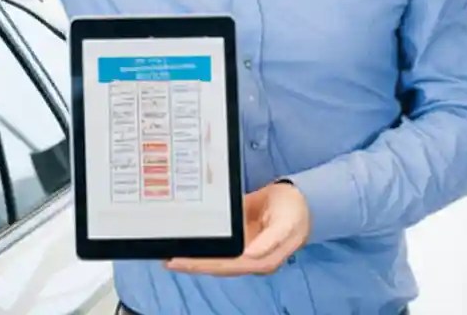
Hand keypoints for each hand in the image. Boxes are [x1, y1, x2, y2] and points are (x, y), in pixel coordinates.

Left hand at [165, 181, 310, 276]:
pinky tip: (188, 241)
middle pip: (216, 265)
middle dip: (192, 264)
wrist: (300, 200)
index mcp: (262, 260)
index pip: (226, 266)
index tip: (180, 262)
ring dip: (194, 257)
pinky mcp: (240, 239)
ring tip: (170, 254)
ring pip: (215, 258)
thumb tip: (250, 255)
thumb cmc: (294, 212)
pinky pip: (218, 245)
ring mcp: (244, 250)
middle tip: (167, 259)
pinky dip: (203, 245)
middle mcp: (250, 259)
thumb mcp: (286, 224)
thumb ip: (270, 240)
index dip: (202, 265)